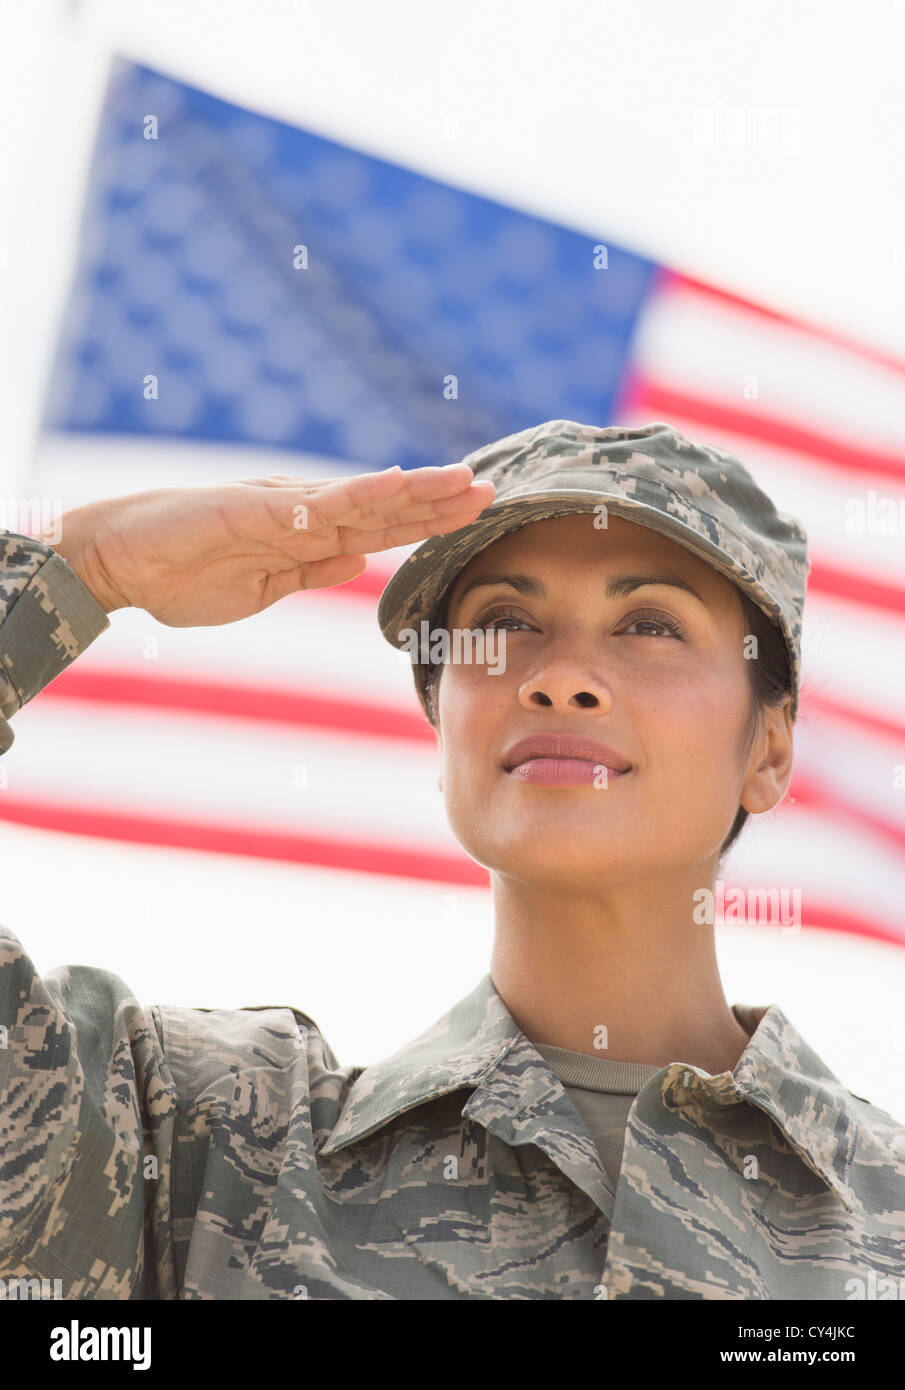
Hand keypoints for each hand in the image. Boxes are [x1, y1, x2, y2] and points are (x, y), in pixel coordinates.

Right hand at [48, 464, 494, 626]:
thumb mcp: (261, 589)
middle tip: (492, 491)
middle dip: (439, 502)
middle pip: (384, 507)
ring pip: (364, 497)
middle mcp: (301, 513)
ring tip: (464, 482)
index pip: (379, 529)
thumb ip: (310, 572)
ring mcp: (282, 506)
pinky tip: (399, 484)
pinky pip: (319, 502)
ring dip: (417, 490)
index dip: (426, 522)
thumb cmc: (180, 575)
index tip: (473, 518)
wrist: (118, 563)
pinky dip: (361, 493)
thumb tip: (360, 561)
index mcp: (304, 537)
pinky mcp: (257, 506)